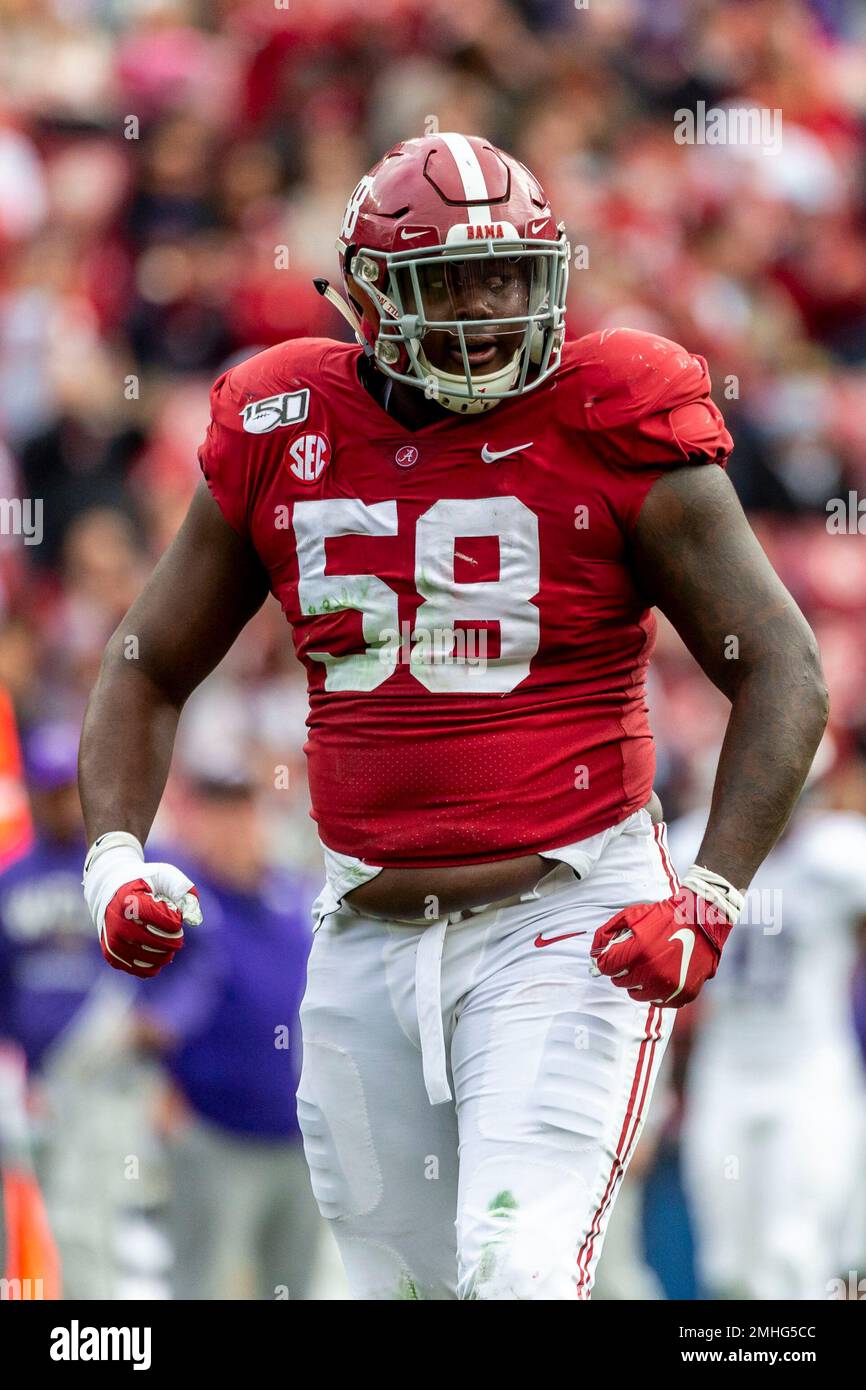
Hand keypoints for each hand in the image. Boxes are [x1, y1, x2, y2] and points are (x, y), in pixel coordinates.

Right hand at [83, 832, 201, 978]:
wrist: (108, 889)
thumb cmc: (142, 882)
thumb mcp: (164, 875)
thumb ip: (184, 891)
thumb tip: (194, 920)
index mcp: (131, 903)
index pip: (169, 924)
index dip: (177, 919)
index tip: (172, 911)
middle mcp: (119, 925)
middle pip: (163, 944)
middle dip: (176, 938)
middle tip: (174, 930)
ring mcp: (114, 943)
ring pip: (155, 960)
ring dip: (168, 952)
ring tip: (166, 940)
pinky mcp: (112, 956)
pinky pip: (143, 971)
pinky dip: (156, 964)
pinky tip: (157, 952)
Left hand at [590, 868, 740, 1007]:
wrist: (703, 920)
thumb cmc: (665, 916)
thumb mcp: (631, 915)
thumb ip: (607, 933)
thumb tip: (594, 952)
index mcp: (637, 952)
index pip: (606, 967)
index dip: (608, 960)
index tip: (614, 956)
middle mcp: (652, 973)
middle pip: (620, 982)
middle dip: (622, 971)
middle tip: (633, 959)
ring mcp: (669, 986)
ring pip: (638, 994)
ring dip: (638, 982)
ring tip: (648, 966)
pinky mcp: (684, 994)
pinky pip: (659, 1001)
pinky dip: (657, 991)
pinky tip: (663, 975)